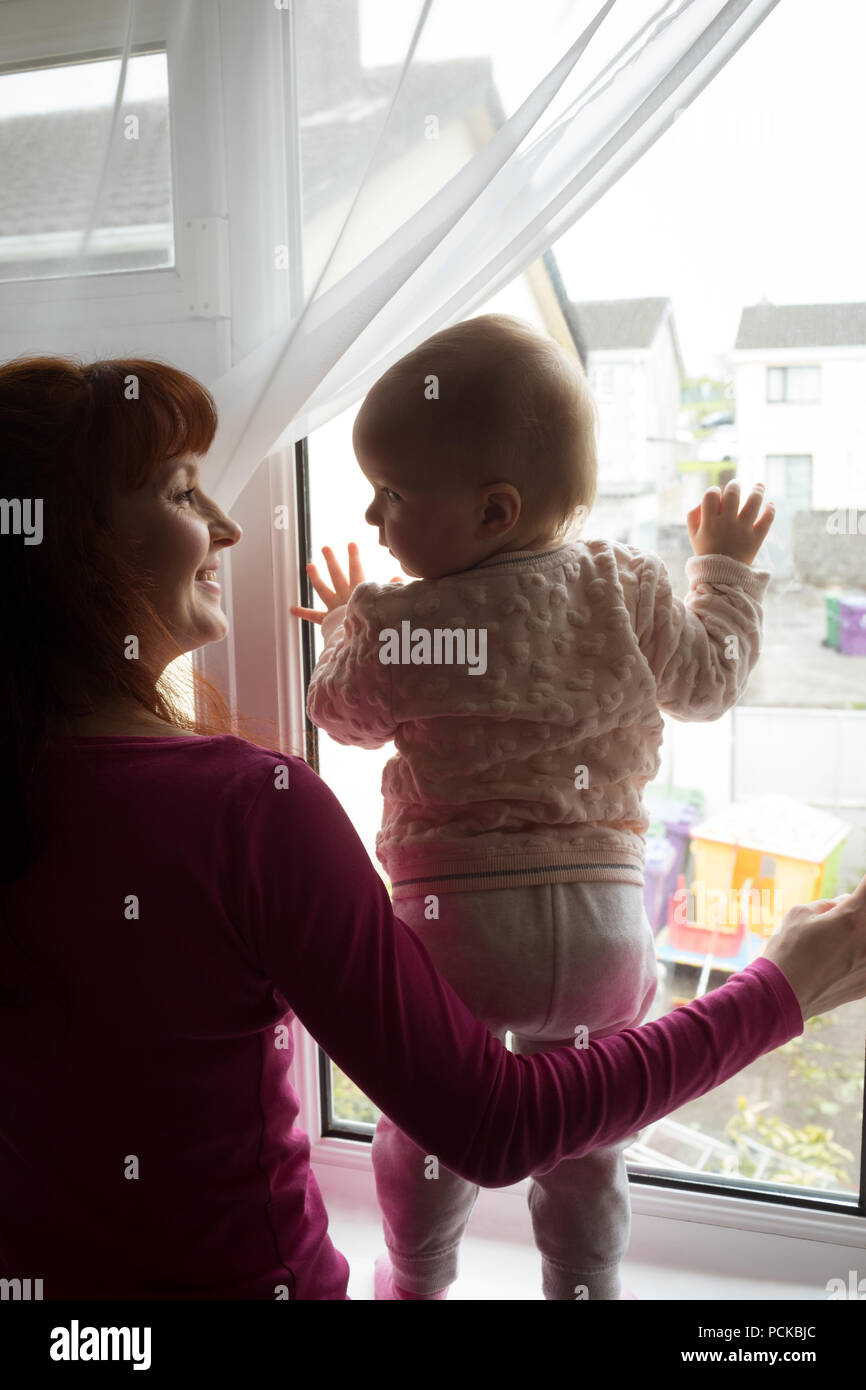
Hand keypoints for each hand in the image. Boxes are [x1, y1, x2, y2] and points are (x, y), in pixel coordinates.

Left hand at [290, 544, 402, 624]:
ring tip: (309, 565)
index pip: (356, 571)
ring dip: (316, 578)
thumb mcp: (385, 605)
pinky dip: (303, 613)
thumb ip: (392, 590)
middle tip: (324, 547)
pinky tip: (292, 609)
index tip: (350, 544)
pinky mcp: (327, 621)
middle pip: (337, 576)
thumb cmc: (375, 625)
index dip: (354, 557)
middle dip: (331, 561)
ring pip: (323, 590)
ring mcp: (334, 608)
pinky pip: (314, 616)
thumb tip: (398, 578)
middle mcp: (344, 598)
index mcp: (358, 593)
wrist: (359, 643)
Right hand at [686, 481, 774, 564]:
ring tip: (759, 485)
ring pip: (753, 502)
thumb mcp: (693, 536)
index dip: (714, 490)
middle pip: (732, 494)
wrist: (722, 576)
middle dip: (734, 485)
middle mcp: (726, 524)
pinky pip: (767, 520)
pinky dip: (770, 509)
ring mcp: (743, 531)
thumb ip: (693, 516)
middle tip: (736, 484)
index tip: (716, 494)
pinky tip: (770, 504)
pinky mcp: (756, 539)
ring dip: (757, 490)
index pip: (711, 495)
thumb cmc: (707, 552)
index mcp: (709, 523)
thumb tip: (704, 500)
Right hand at [762, 874, 865, 1020]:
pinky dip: (857, 955)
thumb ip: (830, 904)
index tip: (858, 890)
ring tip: (836, 941)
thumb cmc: (787, 951)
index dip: (863, 887)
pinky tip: (838, 960)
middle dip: (857, 913)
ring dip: (856, 934)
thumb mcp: (800, 913)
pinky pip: (865, 960)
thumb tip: (846, 903)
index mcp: (852, 918)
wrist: (781, 996)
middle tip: (839, 919)